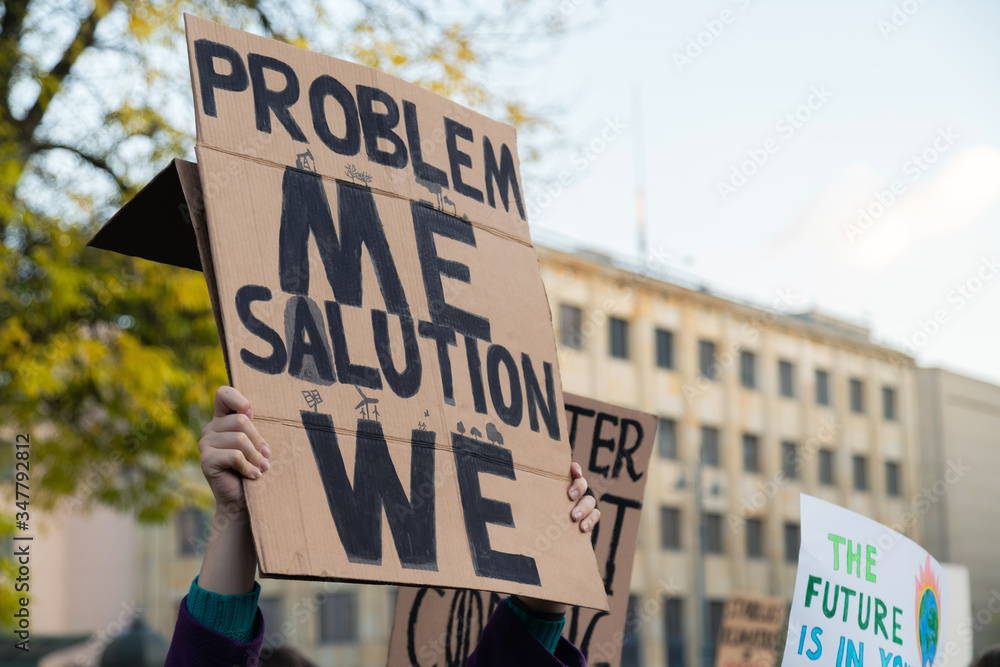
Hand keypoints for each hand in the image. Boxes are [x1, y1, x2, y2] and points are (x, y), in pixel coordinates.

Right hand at [196, 386, 265, 594]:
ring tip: (262, 468)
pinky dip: (248, 467)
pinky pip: (234, 456)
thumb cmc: (256, 469)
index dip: (239, 399)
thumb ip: (255, 426)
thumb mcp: (259, 444)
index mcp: (223, 419)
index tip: (252, 414)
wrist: (244, 503)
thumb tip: (253, 412)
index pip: (223, 393)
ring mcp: (205, 444)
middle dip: (259, 440)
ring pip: (239, 439)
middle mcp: (210, 429)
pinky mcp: (205, 460)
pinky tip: (253, 476)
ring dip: (256, 456)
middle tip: (266, 457)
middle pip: (241, 421)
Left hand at [516, 462, 599, 615]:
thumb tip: (470, 508)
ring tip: (572, 518)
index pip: (564, 472)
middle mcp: (565, 497)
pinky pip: (596, 516)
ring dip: (584, 506)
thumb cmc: (519, 541)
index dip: (572, 468)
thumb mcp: (512, 526)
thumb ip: (504, 515)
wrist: (537, 567)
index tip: (571, 469)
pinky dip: (591, 520)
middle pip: (581, 483)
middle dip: (579, 487)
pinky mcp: (585, 525)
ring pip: (590, 499)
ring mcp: (577, 510)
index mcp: (549, 490)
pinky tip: (582, 530)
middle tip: (568, 496)